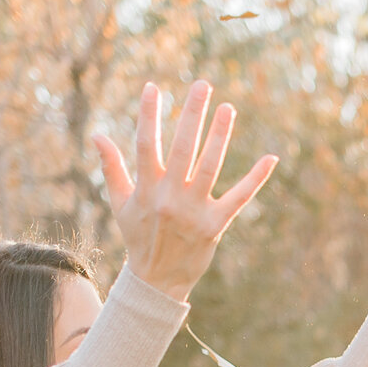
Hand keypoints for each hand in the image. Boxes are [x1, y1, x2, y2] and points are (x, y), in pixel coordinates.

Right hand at [92, 80, 277, 299]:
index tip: (152, 87)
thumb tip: (96, 136)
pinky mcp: (216, 225)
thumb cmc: (138, 237)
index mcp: (146, 189)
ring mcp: (194, 211)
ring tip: (228, 108)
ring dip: (219, 136)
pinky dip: (256, 178)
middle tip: (202, 85)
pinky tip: (271, 158)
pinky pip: (239, 197)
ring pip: (209, 166)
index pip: (146, 144)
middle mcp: (169, 197)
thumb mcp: (120, 204)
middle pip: (181, 148)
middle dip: (191, 115)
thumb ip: (112, 168)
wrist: (157, 280)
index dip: (148, 115)